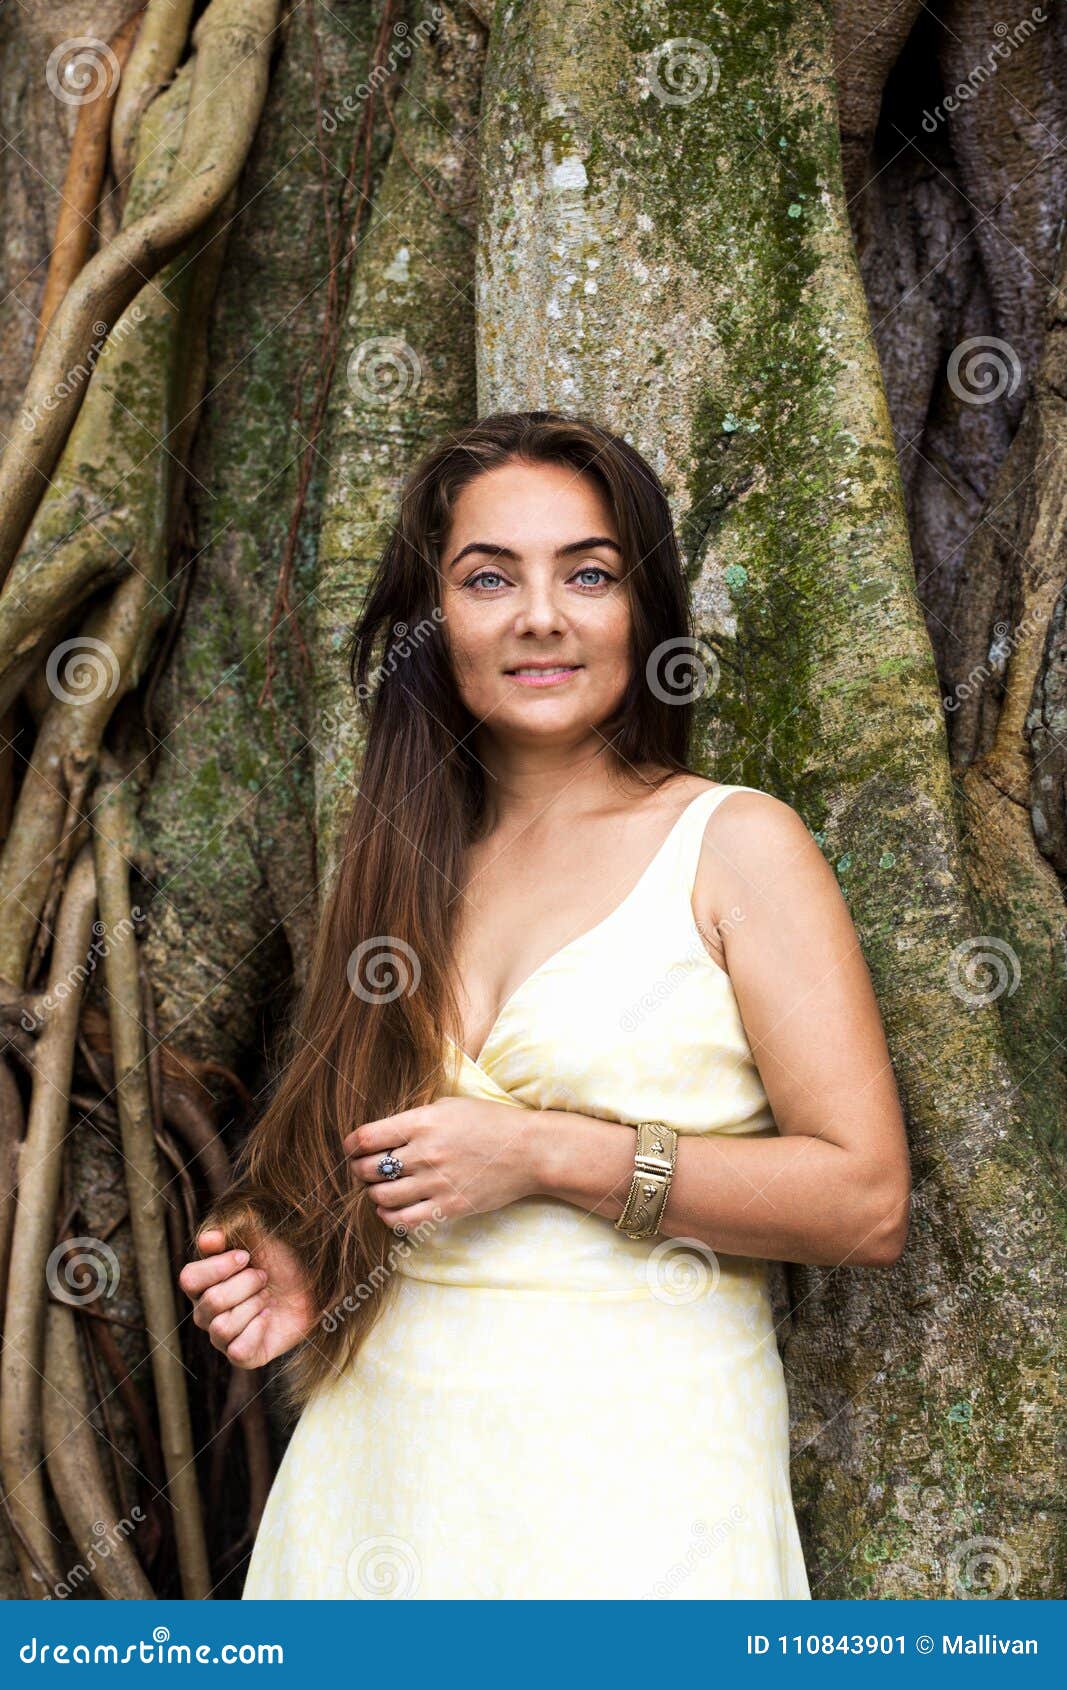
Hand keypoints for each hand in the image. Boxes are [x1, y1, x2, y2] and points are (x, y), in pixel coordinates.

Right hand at [178, 1226, 318, 1368]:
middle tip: (264, 1278)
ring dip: (254, 1306)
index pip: (189, 1279)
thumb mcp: (259, 1240)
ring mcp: (222, 1337)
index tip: (246, 1257)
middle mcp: (206, 1313)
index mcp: (203, 1284)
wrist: (312, 1286)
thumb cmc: (280, 1262)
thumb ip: (232, 1235)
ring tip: (268, 1297)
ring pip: (223, 1327)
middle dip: (247, 1285)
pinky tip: (269, 1316)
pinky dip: (258, 1329)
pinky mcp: (242, 1355)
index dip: (217, 1267)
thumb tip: (207, 1239)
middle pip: (212, 1302)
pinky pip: (238, 1351)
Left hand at [343, 1096, 544, 1232]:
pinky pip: (404, 1220)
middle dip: (359, 1170)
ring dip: (372, 1193)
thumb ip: (415, 1118)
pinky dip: (388, 1216)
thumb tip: (382, 1132)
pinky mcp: (448, 1207)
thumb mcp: (450, 1106)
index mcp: (423, 1122)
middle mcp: (425, 1153)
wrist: (528, 1150)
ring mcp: (436, 1183)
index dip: (351, 1144)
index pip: (367, 1137)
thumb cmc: (490, 1122)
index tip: (351, 1148)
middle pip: (368, 1169)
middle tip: (364, 1168)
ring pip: (381, 1197)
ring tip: (378, 1188)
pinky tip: (389, 1208)